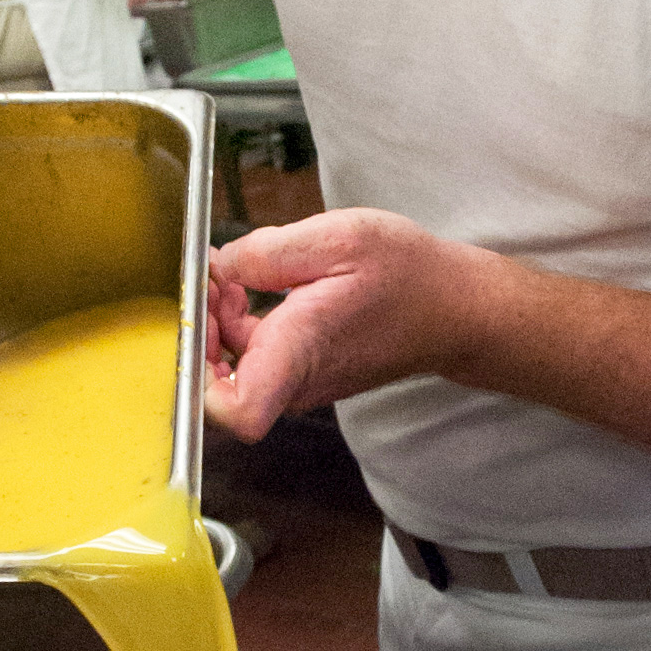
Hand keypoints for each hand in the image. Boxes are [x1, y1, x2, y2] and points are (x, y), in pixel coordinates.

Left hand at [204, 209, 488, 440]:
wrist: (453, 307)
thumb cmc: (407, 275)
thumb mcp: (337, 239)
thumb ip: (267, 251)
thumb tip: (218, 266)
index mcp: (299, 352)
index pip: (236, 411)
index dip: (197, 376)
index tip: (200, 320)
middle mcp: (295, 380)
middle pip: (216, 386)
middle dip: (200, 329)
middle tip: (212, 280)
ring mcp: (299, 381)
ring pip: (231, 369)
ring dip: (217, 323)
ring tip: (231, 277)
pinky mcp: (304, 372)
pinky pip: (253, 359)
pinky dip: (238, 325)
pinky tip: (250, 287)